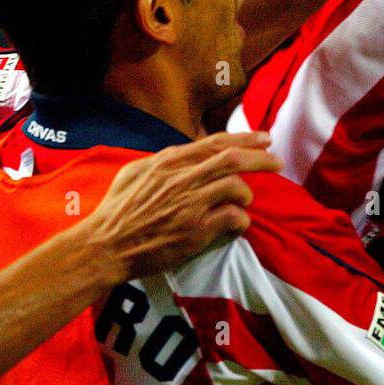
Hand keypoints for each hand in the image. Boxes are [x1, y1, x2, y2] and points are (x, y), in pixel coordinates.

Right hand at [82, 131, 281, 279]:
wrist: (105, 246)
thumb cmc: (116, 210)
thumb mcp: (135, 172)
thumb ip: (164, 160)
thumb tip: (187, 154)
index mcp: (168, 161)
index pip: (215, 143)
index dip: (245, 138)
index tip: (265, 138)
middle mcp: (182, 178)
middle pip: (233, 160)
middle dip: (261, 159)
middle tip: (278, 162)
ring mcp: (190, 204)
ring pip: (237, 188)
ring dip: (247, 195)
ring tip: (245, 202)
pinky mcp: (196, 230)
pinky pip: (233, 218)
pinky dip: (241, 220)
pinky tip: (237, 225)